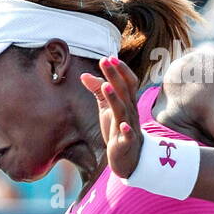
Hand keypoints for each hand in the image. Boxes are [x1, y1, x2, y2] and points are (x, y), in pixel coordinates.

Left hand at [80, 56, 142, 180]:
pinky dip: (127, 131)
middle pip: (124, 90)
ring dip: (115, 98)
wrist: (127, 155)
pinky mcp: (126, 142)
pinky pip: (129, 136)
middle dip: (115, 76)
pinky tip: (123, 125)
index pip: (127, 81)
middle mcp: (130, 111)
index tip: (108, 58)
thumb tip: (83, 75)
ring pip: (124, 110)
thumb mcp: (106, 108)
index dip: (120, 70)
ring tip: (106, 86)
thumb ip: (98, 91)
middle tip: (105, 61)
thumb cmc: (117, 128)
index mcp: (127, 102)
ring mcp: (129, 126)